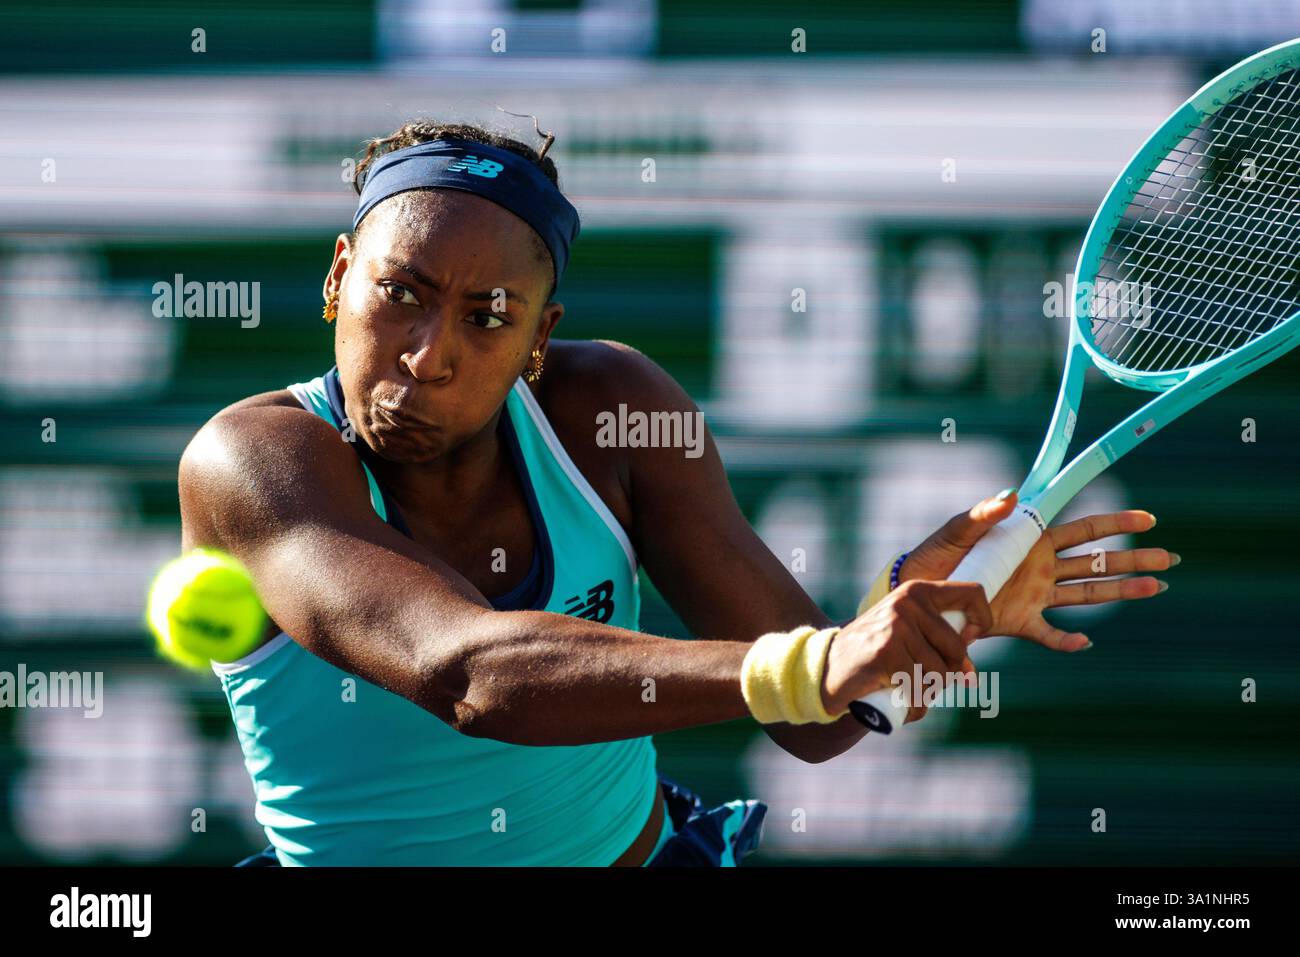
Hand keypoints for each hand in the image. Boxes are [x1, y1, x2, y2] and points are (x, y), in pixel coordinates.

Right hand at [822, 579, 990, 720]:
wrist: (826, 668)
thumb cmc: (874, 655)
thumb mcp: (907, 637)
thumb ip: (939, 646)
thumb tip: (971, 675)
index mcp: (916, 591)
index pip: (972, 592)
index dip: (982, 620)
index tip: (969, 642)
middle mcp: (908, 603)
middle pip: (958, 649)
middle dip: (946, 674)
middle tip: (920, 679)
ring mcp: (897, 627)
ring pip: (940, 674)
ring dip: (927, 693)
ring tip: (904, 689)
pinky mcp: (887, 654)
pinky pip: (920, 690)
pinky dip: (913, 706)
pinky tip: (897, 701)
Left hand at [898, 490, 1174, 651]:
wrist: (915, 594)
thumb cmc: (935, 556)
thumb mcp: (957, 531)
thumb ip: (983, 515)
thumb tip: (1011, 497)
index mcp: (1031, 540)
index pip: (1082, 529)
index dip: (1115, 522)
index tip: (1148, 518)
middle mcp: (1041, 568)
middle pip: (1097, 562)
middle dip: (1134, 559)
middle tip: (1171, 558)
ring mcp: (1033, 596)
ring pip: (1087, 594)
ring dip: (1120, 591)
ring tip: (1157, 589)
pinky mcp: (1016, 622)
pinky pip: (1048, 634)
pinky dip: (1066, 641)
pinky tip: (1087, 643)